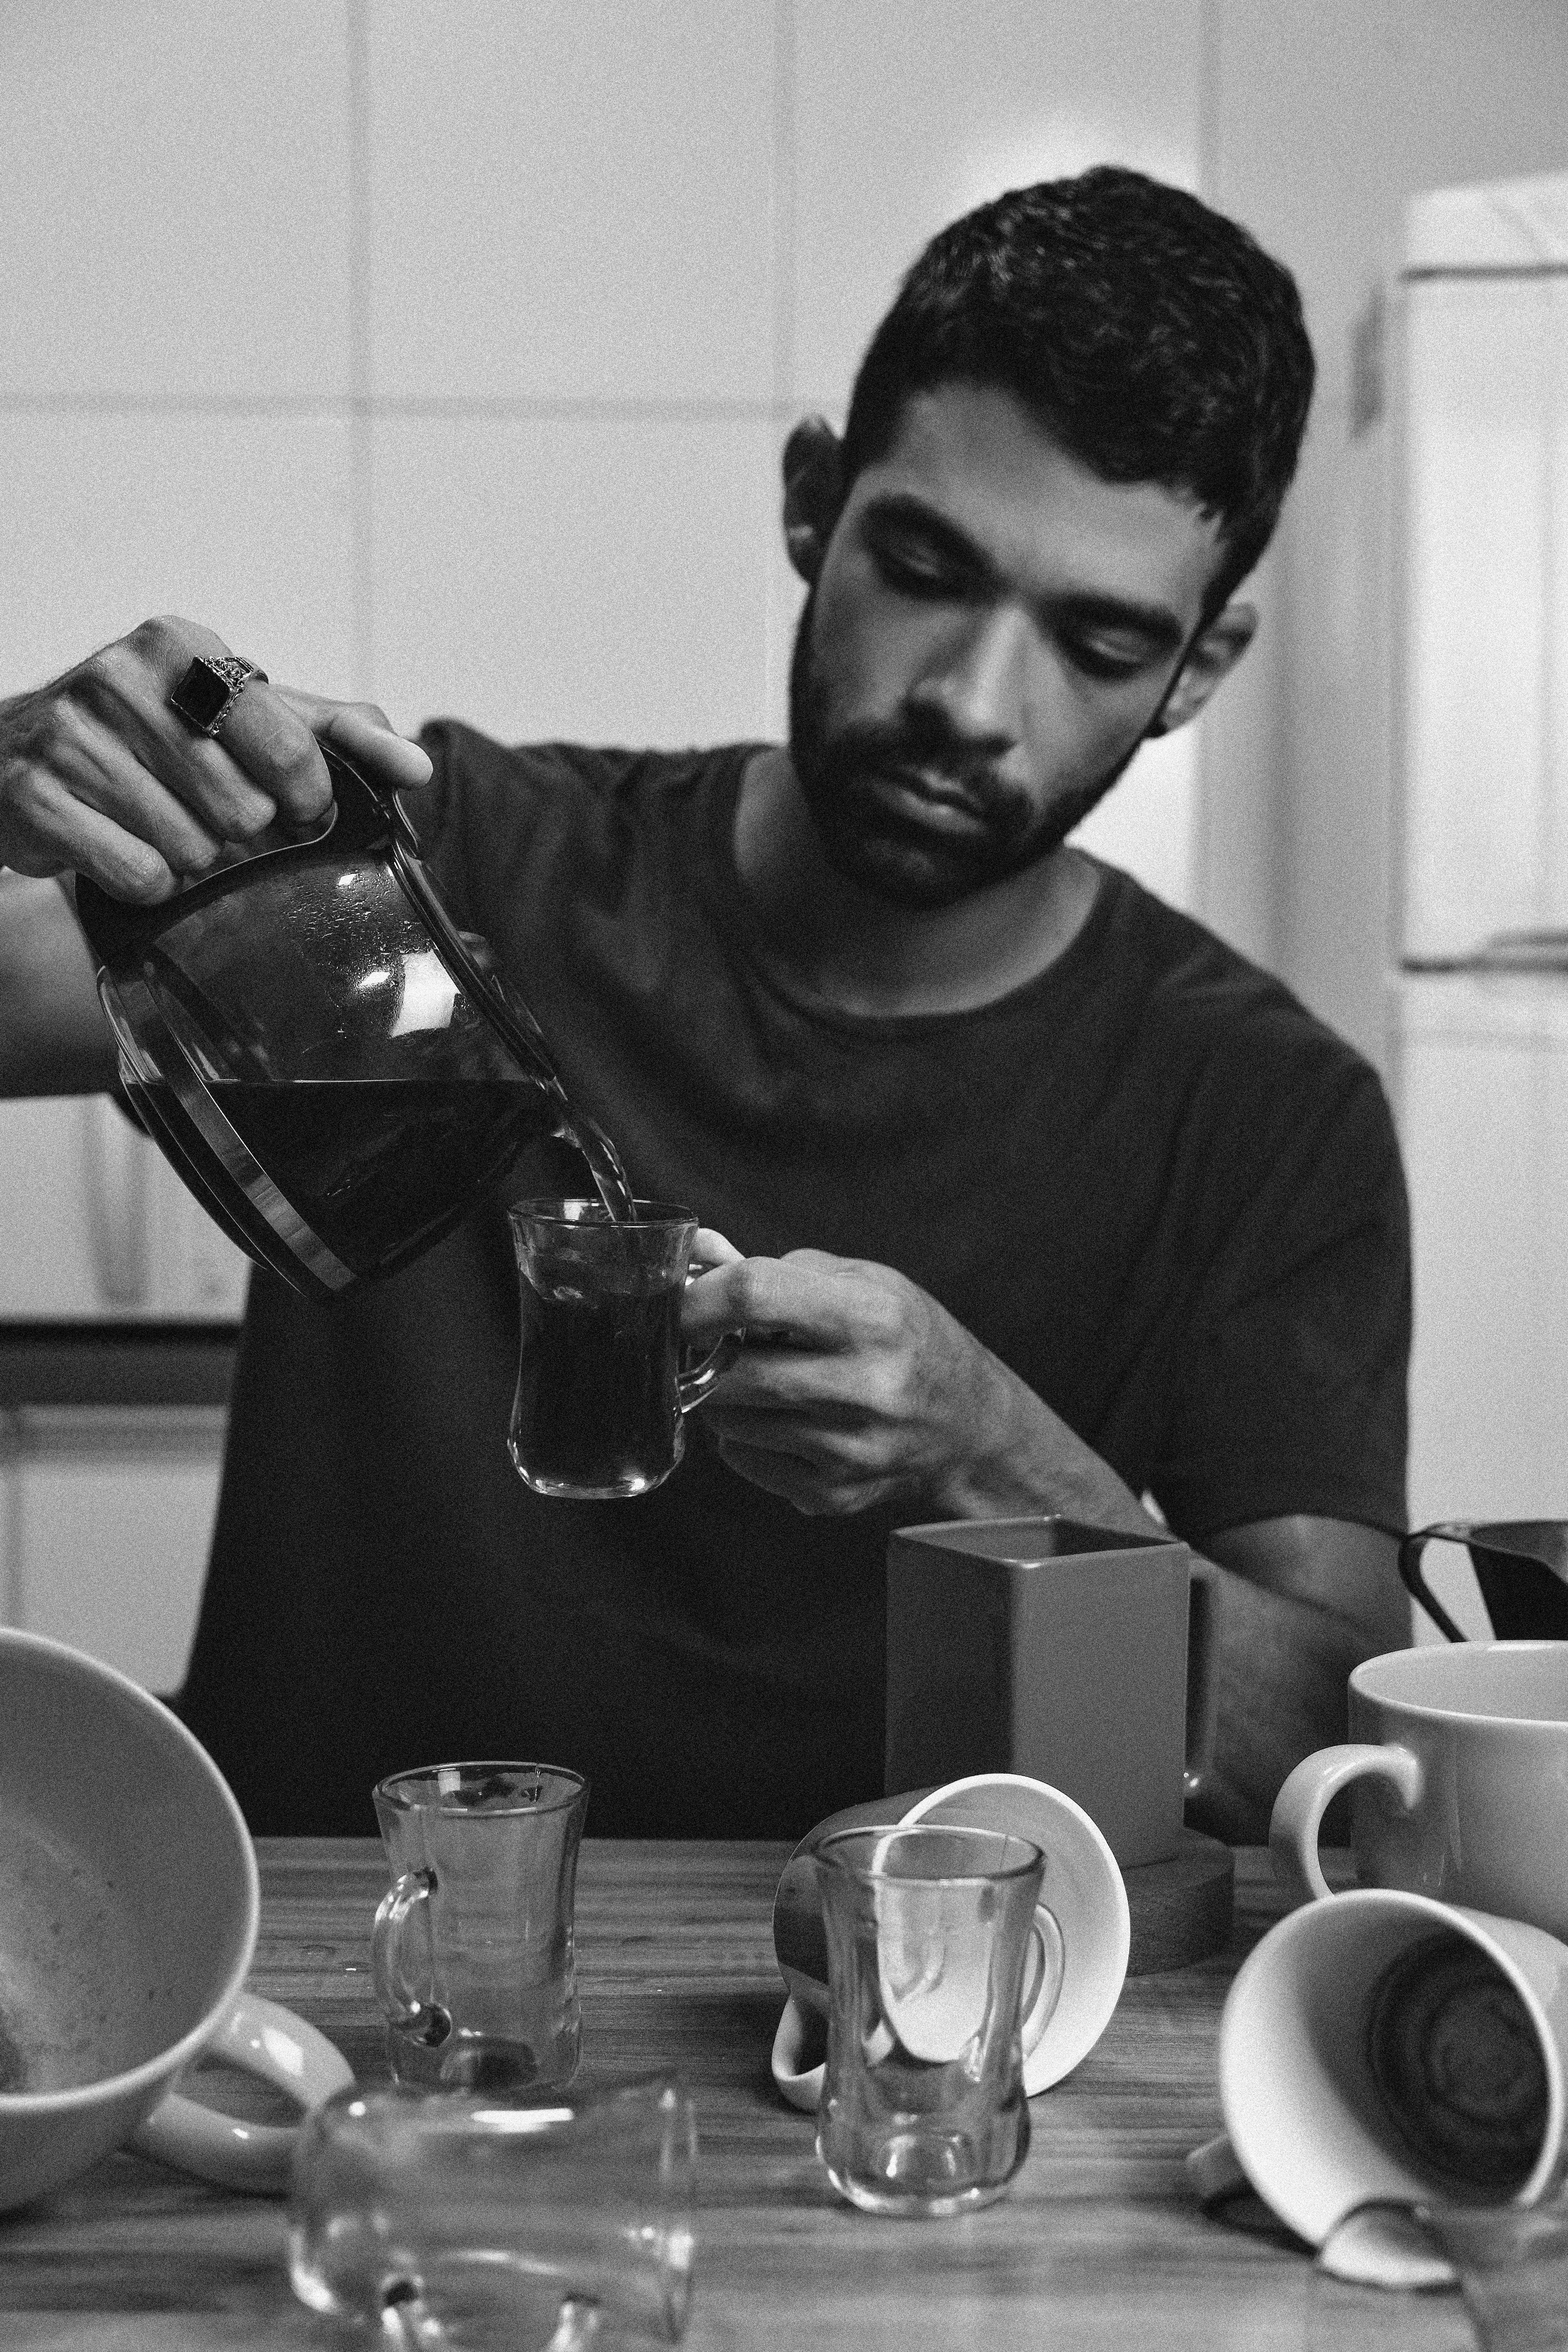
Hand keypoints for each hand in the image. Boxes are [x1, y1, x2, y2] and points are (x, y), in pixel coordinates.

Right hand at [0, 616, 431, 900]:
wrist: (18, 754)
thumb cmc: (147, 736)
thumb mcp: (240, 715)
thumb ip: (332, 733)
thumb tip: (414, 765)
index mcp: (182, 648)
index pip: (290, 749)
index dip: (306, 797)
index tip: (294, 806)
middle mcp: (121, 680)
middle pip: (244, 809)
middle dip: (237, 829)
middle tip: (202, 809)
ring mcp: (73, 738)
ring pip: (191, 848)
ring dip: (189, 855)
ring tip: (156, 821)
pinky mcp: (39, 797)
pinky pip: (140, 875)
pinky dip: (144, 879)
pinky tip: (123, 843)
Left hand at [679, 1243, 1059, 1518]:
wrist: (969, 1426)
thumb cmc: (905, 1338)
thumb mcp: (861, 1281)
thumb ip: (775, 1269)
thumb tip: (693, 1259)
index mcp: (873, 1318)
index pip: (753, 1296)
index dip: (698, 1295)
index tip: (677, 1298)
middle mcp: (866, 1388)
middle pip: (730, 1370)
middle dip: (702, 1354)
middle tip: (708, 1340)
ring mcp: (849, 1449)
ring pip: (728, 1420)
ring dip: (723, 1394)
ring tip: (759, 1376)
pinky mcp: (833, 1494)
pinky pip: (744, 1459)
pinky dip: (743, 1435)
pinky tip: (781, 1417)